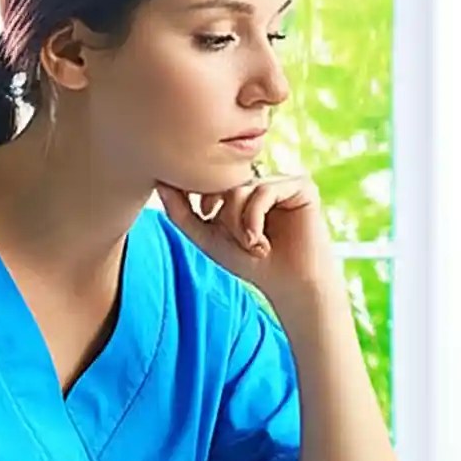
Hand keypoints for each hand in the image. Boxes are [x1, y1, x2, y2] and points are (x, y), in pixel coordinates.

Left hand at [154, 174, 338, 304]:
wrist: (290, 285)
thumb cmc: (252, 264)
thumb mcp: (207, 237)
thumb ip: (182, 213)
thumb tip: (160, 183)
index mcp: (244, 189)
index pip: (214, 176)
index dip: (202, 193)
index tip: (205, 216)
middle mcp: (263, 181)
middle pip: (226, 181)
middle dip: (224, 214)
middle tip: (234, 241)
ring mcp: (283, 182)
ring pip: (243, 187)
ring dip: (239, 221)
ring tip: (251, 245)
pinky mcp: (301, 186)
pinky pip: (265, 190)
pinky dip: (255, 218)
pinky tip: (260, 242)